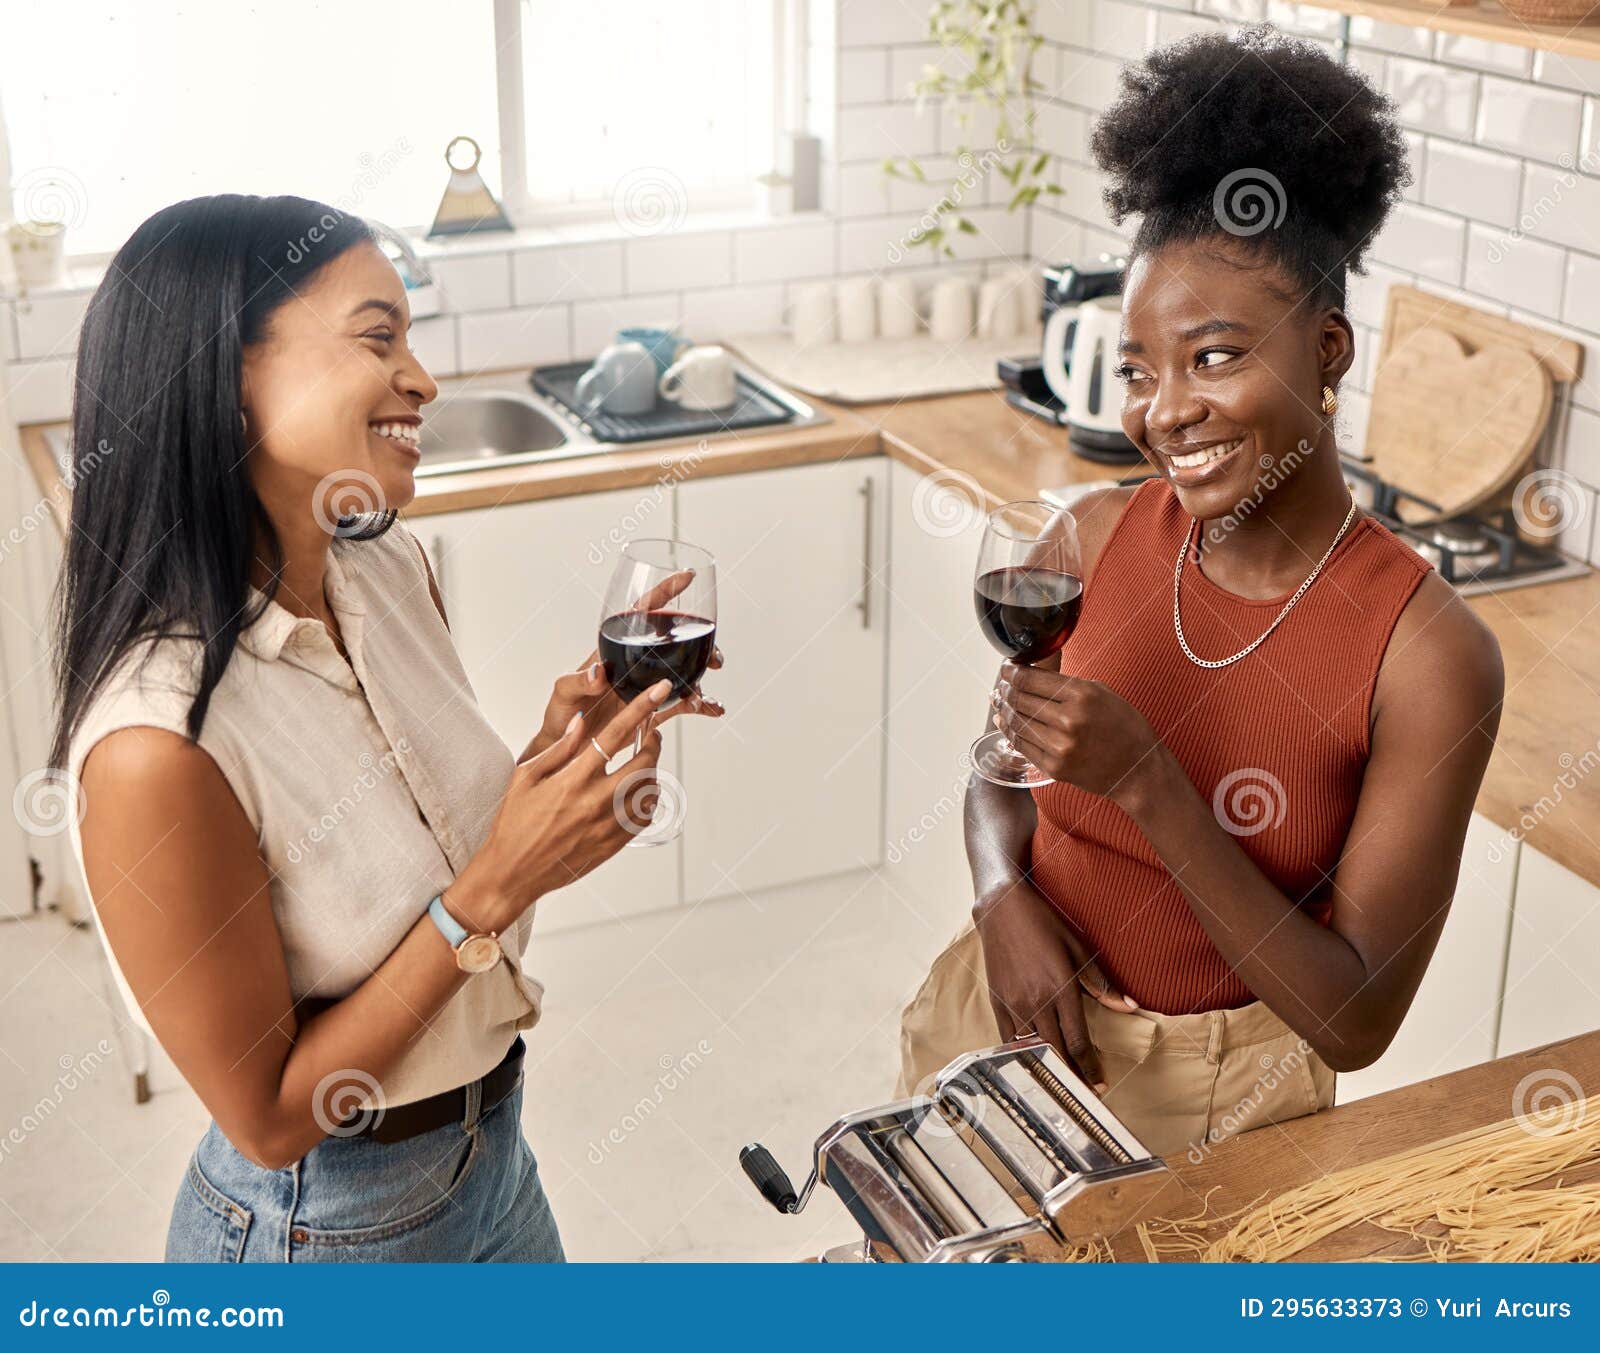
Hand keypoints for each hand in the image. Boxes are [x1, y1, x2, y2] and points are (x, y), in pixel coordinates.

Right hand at [447, 680, 674, 932]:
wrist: (512, 872)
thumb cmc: (514, 823)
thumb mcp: (526, 777)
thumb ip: (560, 748)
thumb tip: (583, 721)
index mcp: (574, 779)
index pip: (616, 734)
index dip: (641, 708)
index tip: (659, 690)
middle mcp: (596, 801)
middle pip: (644, 763)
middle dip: (653, 742)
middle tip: (650, 732)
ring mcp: (608, 826)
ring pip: (649, 791)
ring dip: (651, 771)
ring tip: (642, 761)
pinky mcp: (613, 845)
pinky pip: (643, 817)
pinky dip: (647, 800)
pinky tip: (637, 792)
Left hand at [521, 568, 724, 761]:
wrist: (567, 752)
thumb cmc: (561, 716)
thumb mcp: (563, 694)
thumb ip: (579, 681)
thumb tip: (599, 671)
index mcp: (614, 648)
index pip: (642, 612)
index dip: (664, 592)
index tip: (687, 577)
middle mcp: (636, 662)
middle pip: (672, 641)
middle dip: (698, 644)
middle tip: (715, 660)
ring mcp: (646, 685)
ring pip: (683, 672)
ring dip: (700, 679)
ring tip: (702, 697)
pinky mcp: (653, 710)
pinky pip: (681, 702)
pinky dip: (700, 705)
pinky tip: (713, 709)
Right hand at [973, 876, 1136, 1091]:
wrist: (1003, 909)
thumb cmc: (1045, 925)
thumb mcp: (1078, 949)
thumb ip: (1101, 983)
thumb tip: (1129, 1006)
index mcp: (1061, 988)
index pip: (1078, 1041)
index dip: (1090, 1067)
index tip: (1101, 1085)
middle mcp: (1036, 1000)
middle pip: (1056, 1051)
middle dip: (1073, 1076)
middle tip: (1085, 1094)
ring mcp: (1014, 1002)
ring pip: (1032, 1048)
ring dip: (1047, 1068)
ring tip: (1060, 1083)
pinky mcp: (997, 1001)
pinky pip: (1008, 1037)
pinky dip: (1021, 1053)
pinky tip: (1031, 1063)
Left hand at [993, 662, 1163, 806]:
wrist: (1138, 770)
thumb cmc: (1124, 727)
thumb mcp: (1102, 692)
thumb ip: (1067, 683)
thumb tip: (1033, 674)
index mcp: (1082, 695)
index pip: (1031, 679)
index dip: (1012, 673)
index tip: (1006, 669)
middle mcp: (1068, 720)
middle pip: (1020, 699)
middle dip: (1006, 690)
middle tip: (1000, 685)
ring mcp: (1059, 746)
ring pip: (1018, 722)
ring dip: (1005, 710)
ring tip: (998, 701)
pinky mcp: (1054, 767)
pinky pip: (1023, 745)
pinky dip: (1010, 732)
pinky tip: (1005, 723)